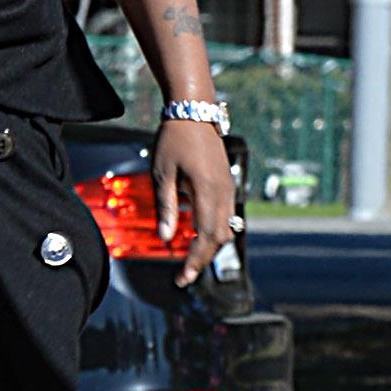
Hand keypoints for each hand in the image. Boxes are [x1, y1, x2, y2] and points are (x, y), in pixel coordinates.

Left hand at [153, 118, 239, 287]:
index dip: (194, 262)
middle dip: (202, 259)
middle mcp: (224, 193)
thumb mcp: (162, 174)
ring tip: (189, 257)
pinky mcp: (227, 183)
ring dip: (209, 246)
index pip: (204, 238)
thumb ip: (167, 207)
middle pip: (219, 238)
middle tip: (183, 274)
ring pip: (225, 227)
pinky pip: (225, 214)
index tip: (182, 279)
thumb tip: (167, 238)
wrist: (194, 111)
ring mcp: (228, 188)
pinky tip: (196, 234)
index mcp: (207, 191)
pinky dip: (213, 230)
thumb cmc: (174, 139)